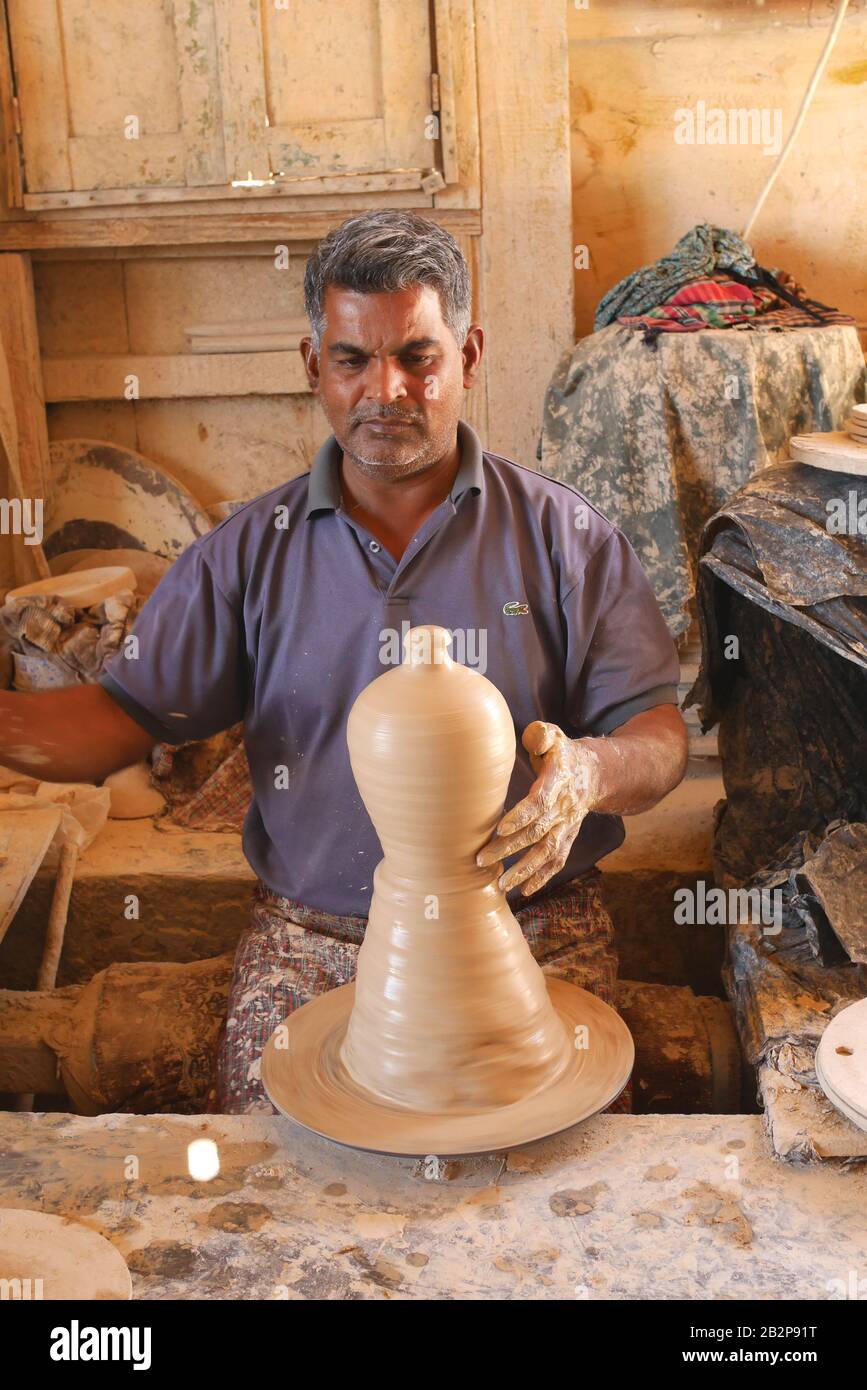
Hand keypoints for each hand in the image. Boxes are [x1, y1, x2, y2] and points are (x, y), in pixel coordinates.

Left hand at [475, 720, 599, 896]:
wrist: (592, 774)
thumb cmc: (561, 753)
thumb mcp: (553, 737)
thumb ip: (542, 736)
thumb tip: (533, 738)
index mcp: (559, 781)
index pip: (540, 802)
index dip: (522, 815)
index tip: (500, 828)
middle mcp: (565, 808)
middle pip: (537, 832)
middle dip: (510, 848)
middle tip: (481, 859)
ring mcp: (567, 826)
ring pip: (547, 852)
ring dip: (525, 871)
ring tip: (501, 885)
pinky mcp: (567, 838)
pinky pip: (557, 861)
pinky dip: (542, 877)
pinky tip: (524, 891)